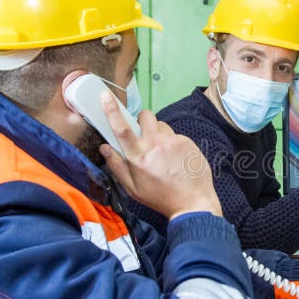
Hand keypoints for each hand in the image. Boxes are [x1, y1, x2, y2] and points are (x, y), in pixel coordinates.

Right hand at [99, 92, 222, 219]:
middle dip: (141, 121)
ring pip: (161, 125)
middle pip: (145, 116)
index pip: (122, 128)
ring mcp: (174, 141)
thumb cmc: (160, 197)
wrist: (194, 202)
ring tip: (162, 153)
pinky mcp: (188, 141)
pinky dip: (172, 143)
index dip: (112, 110)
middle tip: (143, 136)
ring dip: (158, 133)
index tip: (106, 96)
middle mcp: (155, 145)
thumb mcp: (133, 189)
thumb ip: (117, 166)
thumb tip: (104, 147)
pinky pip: (175, 135)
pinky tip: (175, 159)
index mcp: (138, 157)